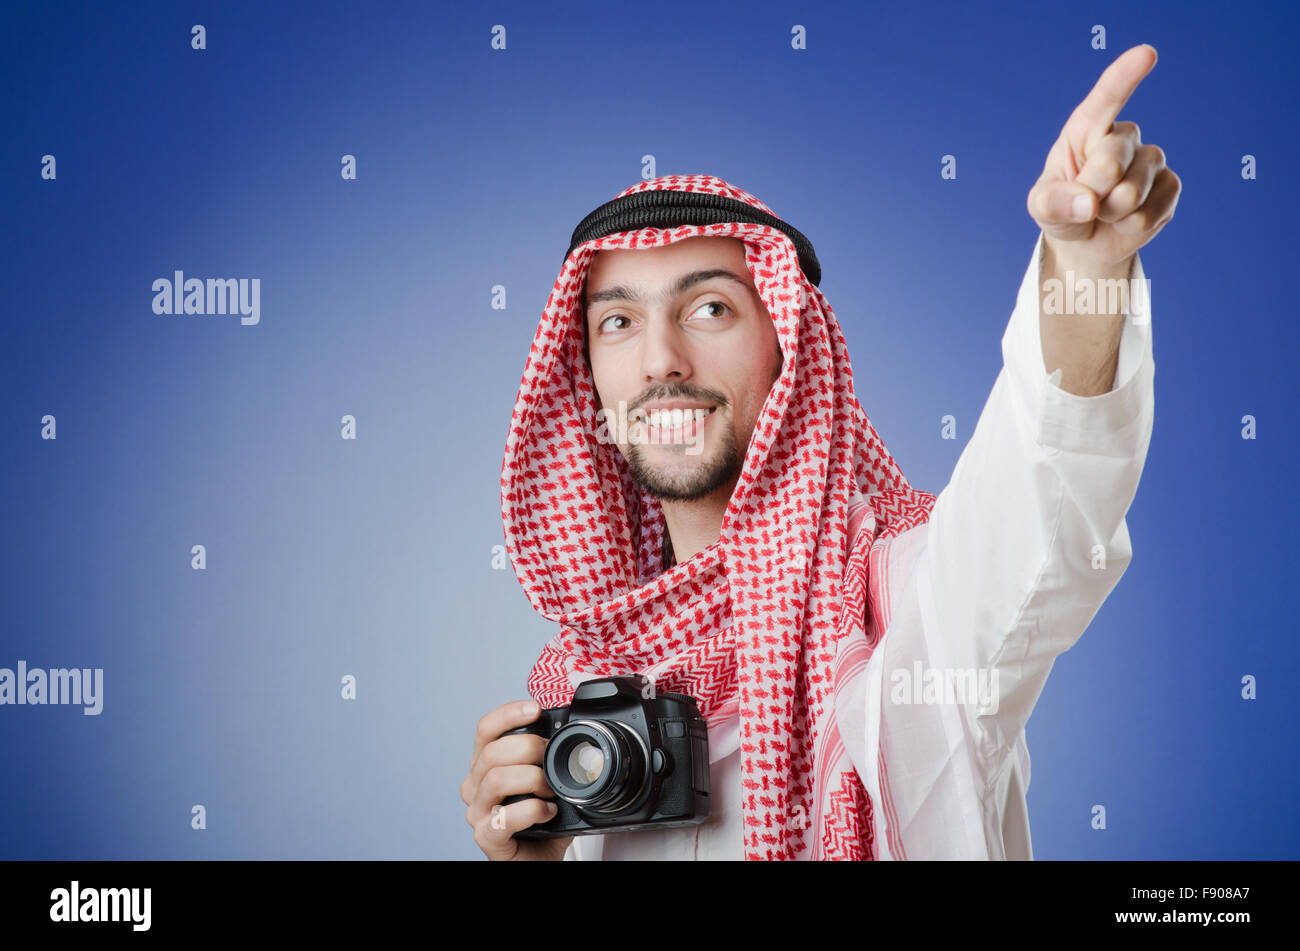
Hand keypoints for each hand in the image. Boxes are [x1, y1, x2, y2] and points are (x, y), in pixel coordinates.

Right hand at [461, 699, 573, 860]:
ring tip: (550, 789)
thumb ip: (549, 756)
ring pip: (495, 779)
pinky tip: (547, 811)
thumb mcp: (545, 780)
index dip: (508, 714)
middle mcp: (475, 786)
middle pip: (492, 752)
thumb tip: (569, 730)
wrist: (538, 858)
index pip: (485, 729)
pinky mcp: (487, 837)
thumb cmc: (542, 818)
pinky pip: (504, 817)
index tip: (535, 709)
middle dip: (529, 748)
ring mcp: (478, 812)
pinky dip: (532, 810)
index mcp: (485, 765)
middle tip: (551, 759)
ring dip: (531, 779)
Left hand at [1027, 44, 1180, 270]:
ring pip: (1131, 192)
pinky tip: (1125, 221)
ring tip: (1103, 212)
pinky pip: (1149, 213)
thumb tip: (1088, 202)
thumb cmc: (1062, 210)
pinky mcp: (1170, 187)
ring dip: (1110, 214)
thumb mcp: (1042, 207)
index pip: (1107, 98)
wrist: (1086, 240)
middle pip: (1111, 162)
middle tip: (1084, 203)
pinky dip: (1130, 227)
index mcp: (1087, 128)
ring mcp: (1151, 160)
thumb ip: (1053, 203)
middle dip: (1091, 193)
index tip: (1146, 54)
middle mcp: (1123, 137)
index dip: (1125, 76)